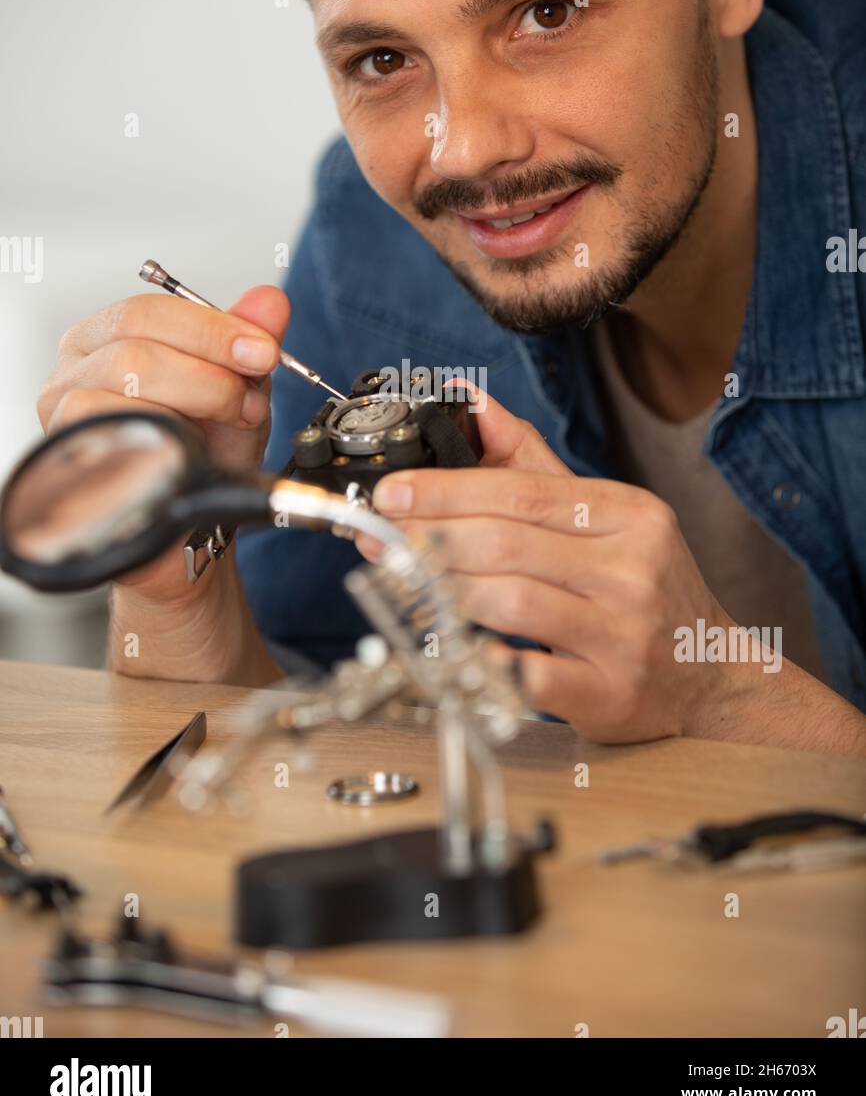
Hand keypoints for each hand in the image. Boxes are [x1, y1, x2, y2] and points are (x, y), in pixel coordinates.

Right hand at [37, 286, 288, 600]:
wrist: (194, 526)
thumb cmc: (205, 452)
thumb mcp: (237, 389)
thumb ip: (249, 340)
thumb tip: (270, 300)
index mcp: (105, 339)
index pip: (146, 312)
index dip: (211, 328)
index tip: (262, 351)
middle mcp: (73, 372)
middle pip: (134, 348)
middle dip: (209, 372)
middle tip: (250, 401)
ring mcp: (64, 418)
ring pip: (125, 383)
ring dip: (197, 404)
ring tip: (231, 427)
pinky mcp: (68, 464)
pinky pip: (115, 436)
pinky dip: (167, 439)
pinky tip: (192, 451)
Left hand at [356, 389, 747, 742]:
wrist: (709, 676)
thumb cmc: (644, 589)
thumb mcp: (606, 516)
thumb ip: (532, 462)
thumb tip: (471, 403)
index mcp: (628, 514)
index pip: (522, 492)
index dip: (446, 491)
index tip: (392, 492)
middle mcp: (630, 570)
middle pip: (507, 544)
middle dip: (429, 538)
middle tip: (380, 538)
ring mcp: (620, 635)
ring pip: (510, 603)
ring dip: (442, 592)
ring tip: (403, 583)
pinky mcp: (605, 693)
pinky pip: (527, 674)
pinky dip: (482, 658)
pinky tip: (451, 644)